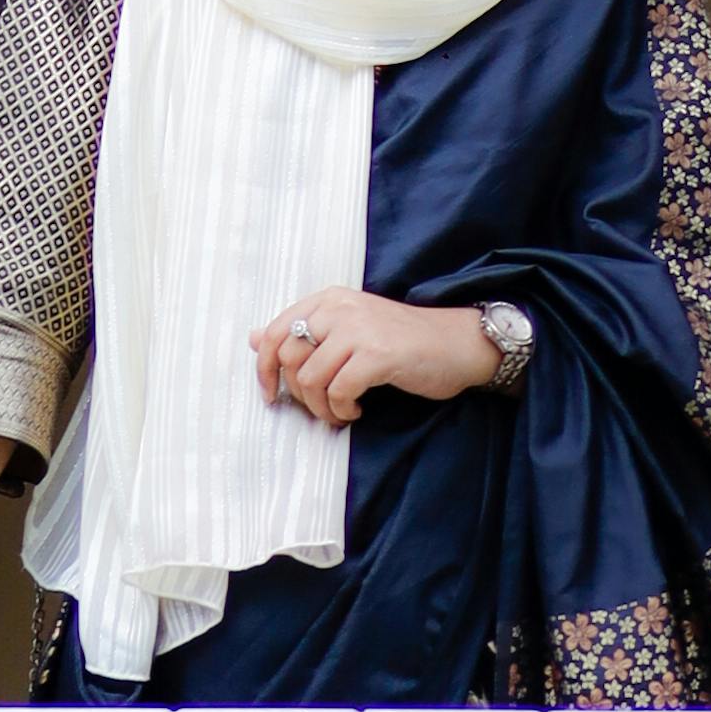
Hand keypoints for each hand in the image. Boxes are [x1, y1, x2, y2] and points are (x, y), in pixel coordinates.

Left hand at [253, 289, 503, 428]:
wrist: (455, 344)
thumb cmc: (401, 341)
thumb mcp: (348, 330)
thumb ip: (303, 333)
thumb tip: (255, 338)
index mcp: (329, 299)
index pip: (276, 332)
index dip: (266, 369)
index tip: (272, 395)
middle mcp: (340, 308)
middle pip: (289, 357)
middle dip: (298, 394)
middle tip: (320, 407)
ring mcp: (359, 329)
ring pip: (310, 379)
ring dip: (321, 408)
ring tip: (341, 411)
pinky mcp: (377, 354)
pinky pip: (338, 391)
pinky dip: (343, 409)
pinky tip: (358, 408)